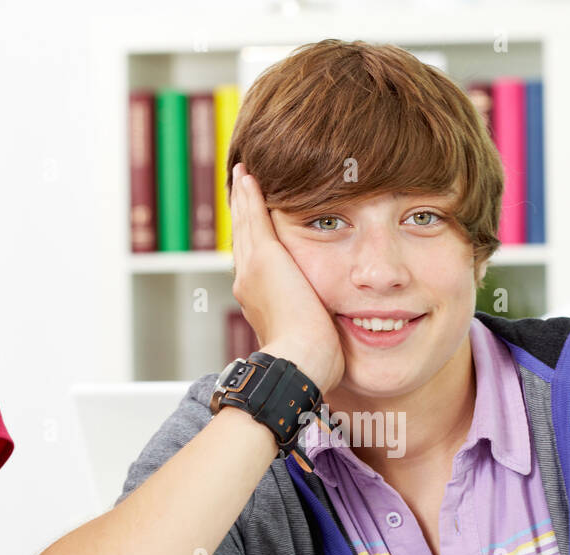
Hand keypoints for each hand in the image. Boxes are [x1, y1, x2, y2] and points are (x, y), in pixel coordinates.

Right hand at [229, 162, 343, 393]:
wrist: (299, 363)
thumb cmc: (312, 363)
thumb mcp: (311, 336)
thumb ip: (314, 323)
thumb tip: (327, 329)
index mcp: (259, 301)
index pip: (255, 262)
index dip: (254, 240)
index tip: (254, 223)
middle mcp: (248, 283)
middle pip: (245, 238)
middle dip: (244, 213)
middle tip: (241, 187)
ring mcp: (253, 269)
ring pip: (247, 224)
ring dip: (244, 198)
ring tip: (243, 176)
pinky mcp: (265, 258)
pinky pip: (255, 217)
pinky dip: (250, 195)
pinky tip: (249, 175)